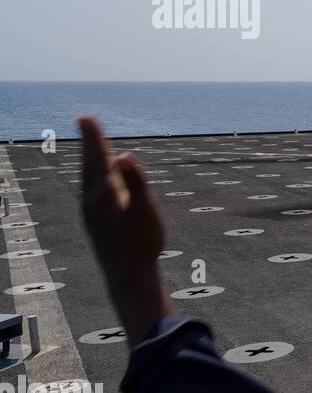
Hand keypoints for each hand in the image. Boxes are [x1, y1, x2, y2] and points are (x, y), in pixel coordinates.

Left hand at [78, 116, 172, 343]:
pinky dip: (92, 176)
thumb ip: (136, 182)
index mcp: (105, 193)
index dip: (94, 137)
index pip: (99, 157)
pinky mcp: (93, 222)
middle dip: (89, 142)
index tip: (87, 117)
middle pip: (89, 164)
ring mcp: (90, 212)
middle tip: (85, 122)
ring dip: (89, 159)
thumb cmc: (142, 242)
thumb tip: (123, 156)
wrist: (127, 274)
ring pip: (87, 178)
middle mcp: (92, 200)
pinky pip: (89, 190)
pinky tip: (96, 181)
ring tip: (90, 147)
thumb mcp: (145, 210)